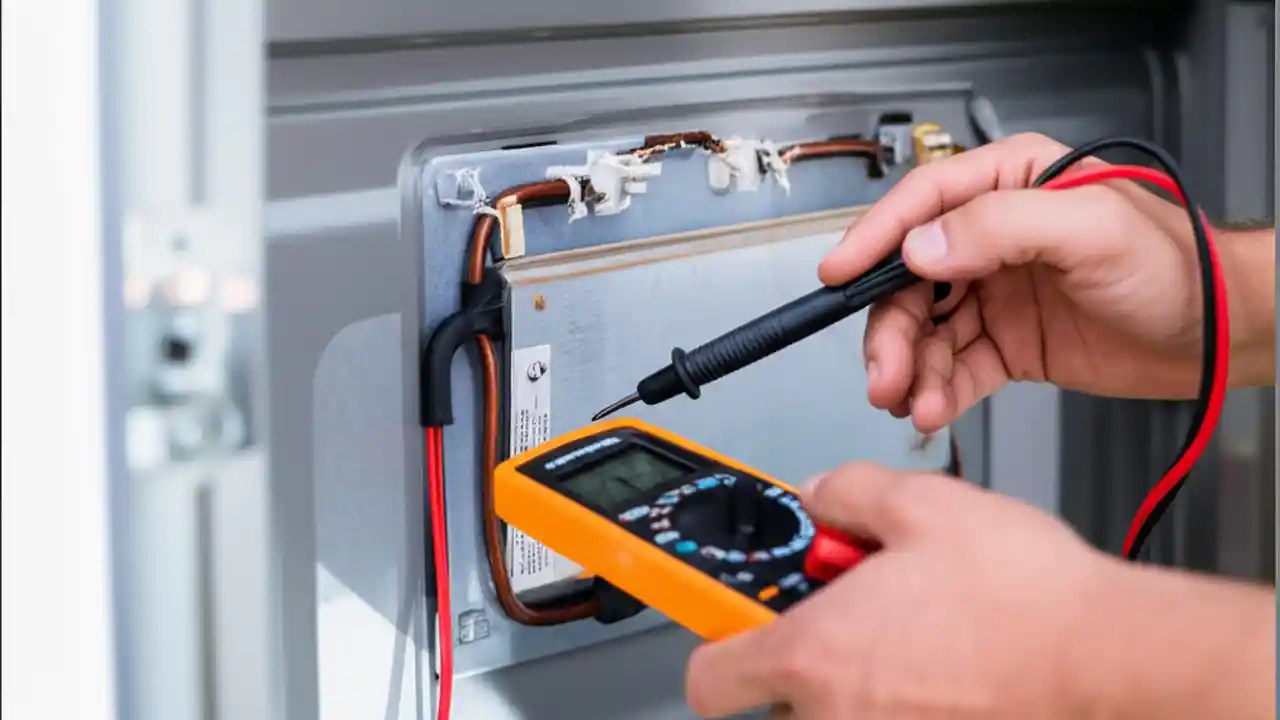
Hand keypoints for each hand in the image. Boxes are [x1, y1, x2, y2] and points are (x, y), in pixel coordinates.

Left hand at [683, 464, 1276, 718]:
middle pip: (779, 700)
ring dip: (861, 686)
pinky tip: (953, 671)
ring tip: (918, 642)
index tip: (732, 625)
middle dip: (808, 658)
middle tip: (856, 618)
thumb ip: (848, 492)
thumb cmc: (1025, 597)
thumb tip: (822, 496)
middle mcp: (837, 718)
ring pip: (840, 717)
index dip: (717, 644)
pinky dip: (909, 702)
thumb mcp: (921, 503)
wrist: (1112, 660)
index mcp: (813, 653)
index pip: (709, 678)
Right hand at [819, 132, 1270, 433]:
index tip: (838, 272)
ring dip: (908, 367)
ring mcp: (994, 293)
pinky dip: (936, 391)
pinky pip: (953, 367)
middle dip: (890, 330)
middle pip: (909, 279)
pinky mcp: (1004, 344)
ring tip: (908, 400)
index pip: (922, 203)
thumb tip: (923, 244)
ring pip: (924, 330)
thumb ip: (1002, 226)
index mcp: (1010, 185)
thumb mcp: (1090, 228)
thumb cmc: (1177, 265)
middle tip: (884, 372)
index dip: (874, 238)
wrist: (1218, 336)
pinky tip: (932, 408)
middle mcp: (992, 237)